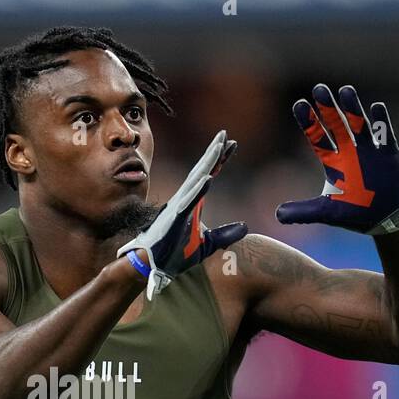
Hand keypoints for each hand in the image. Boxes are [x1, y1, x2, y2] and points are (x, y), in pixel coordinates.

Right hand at [118, 129, 247, 299]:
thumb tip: (245, 228)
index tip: (233, 143)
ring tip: (220, 147)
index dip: (221, 160)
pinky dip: (199, 189)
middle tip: (226, 134)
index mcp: (193, 202)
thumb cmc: (175, 253)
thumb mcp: (208, 244)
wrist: (153, 265)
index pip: (209, 175)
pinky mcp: (175, 219)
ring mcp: (179, 207)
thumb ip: (225, 235)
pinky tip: (209, 178)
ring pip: (195, 180)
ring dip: (208, 163)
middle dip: (214, 152)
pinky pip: (189, 201)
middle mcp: (185, 199)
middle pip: (202, 170)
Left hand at [276, 84, 398, 234]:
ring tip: (346, 91)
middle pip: (337, 124)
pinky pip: (385, 136)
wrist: (385, 218)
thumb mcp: (327, 212)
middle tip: (319, 89)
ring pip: (360, 125)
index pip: (317, 137)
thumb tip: (277, 215)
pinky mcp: (388, 155)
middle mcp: (349, 151)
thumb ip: (303, 212)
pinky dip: (382, 123)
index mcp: (333, 162)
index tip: (299, 104)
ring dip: (353, 109)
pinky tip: (377, 107)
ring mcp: (369, 151)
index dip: (309, 121)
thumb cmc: (355, 212)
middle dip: (328, 108)